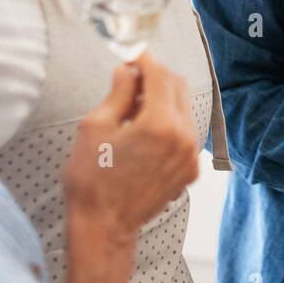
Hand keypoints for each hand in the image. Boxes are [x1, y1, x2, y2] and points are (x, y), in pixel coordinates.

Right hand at [61, 55, 200, 282]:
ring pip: (184, 109)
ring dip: (164, 99)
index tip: (132, 55)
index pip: (160, 76)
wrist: (105, 227)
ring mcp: (191, 155)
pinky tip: (144, 130)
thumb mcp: (95, 127)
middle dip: (156, 77)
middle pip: (178, 88)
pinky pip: (185, 132)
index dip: (145, 60)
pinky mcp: (191, 169)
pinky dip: (170, 122)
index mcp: (160, 124)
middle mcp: (184, 137)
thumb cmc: (92, 179)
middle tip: (131, 79)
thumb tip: (127, 69)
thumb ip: (118, 93)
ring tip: (134, 107)